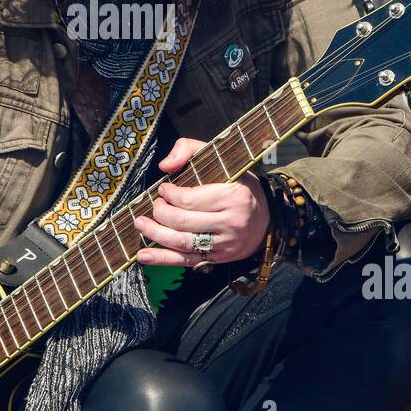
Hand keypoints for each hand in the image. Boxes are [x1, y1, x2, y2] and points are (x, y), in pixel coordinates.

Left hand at [134, 136, 270, 267]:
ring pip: (182, 243)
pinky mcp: (218, 259)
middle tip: (154, 206)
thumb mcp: (224, 160)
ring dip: (155, 235)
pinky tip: (144, 256)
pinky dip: (163, 259)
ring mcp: (225, 244)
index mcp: (233, 196)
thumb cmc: (241, 187)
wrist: (268, 219)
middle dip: (160, 213)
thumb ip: (191, 149)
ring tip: (141, 224)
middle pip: (183, 222)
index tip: (163, 189)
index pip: (190, 200)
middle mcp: (231, 223)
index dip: (169, 195)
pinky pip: (187, 261)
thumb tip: (165, 165)